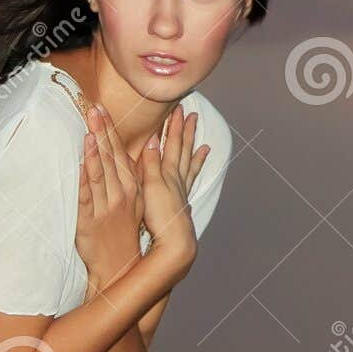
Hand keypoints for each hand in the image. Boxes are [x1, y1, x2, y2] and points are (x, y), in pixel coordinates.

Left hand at [74, 103, 143, 288]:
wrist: (119, 265)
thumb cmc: (126, 232)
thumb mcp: (136, 203)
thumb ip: (133, 177)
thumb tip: (137, 152)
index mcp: (132, 188)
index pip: (120, 153)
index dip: (111, 130)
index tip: (103, 109)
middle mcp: (122, 194)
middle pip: (111, 156)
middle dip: (103, 130)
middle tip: (95, 107)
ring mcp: (106, 206)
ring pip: (100, 170)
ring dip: (95, 146)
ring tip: (90, 124)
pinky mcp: (90, 219)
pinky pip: (87, 192)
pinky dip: (86, 172)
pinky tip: (83, 155)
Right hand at [138, 103, 209, 268]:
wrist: (173, 242)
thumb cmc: (160, 216)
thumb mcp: (150, 187)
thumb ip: (150, 164)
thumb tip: (152, 140)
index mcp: (168, 173)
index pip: (171, 144)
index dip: (174, 127)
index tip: (178, 109)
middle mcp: (177, 179)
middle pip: (183, 150)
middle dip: (186, 132)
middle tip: (192, 115)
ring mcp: (181, 191)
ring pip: (189, 164)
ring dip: (193, 150)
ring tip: (202, 141)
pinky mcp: (182, 203)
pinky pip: (191, 181)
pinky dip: (195, 170)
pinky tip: (197, 169)